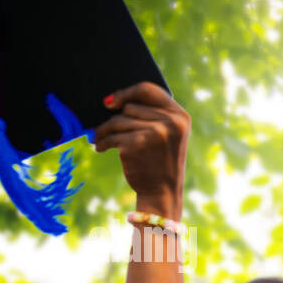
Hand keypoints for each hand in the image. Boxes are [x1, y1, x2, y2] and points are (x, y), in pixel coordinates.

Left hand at [93, 82, 189, 218]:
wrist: (163, 192)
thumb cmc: (161, 162)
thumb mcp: (169, 134)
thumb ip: (152, 114)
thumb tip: (109, 101)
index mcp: (180, 116)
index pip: (148, 90)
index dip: (126, 92)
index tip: (110, 102)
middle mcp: (170, 122)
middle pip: (129, 107)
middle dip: (117, 119)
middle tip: (110, 130)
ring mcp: (154, 133)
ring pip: (117, 120)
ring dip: (105, 131)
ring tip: (102, 139)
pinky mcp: (137, 144)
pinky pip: (111, 135)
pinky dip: (103, 142)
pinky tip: (102, 148)